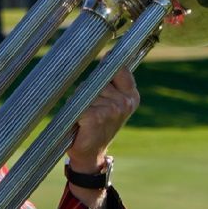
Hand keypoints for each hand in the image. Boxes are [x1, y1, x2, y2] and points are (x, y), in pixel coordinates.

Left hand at [66, 69, 139, 208]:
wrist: (91, 153)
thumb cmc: (97, 124)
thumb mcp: (110, 101)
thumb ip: (111, 81)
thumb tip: (107, 55)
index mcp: (132, 96)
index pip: (120, 68)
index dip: (108, 66)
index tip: (104, 68)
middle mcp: (125, 102)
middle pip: (99, 79)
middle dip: (89, 89)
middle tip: (91, 107)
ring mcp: (113, 109)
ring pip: (87, 91)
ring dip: (80, 102)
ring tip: (86, 116)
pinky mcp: (97, 116)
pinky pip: (79, 104)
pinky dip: (75, 112)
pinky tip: (81, 123)